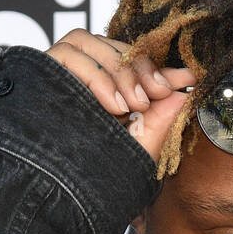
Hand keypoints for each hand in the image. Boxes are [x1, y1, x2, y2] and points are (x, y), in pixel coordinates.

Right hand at [46, 29, 195, 162]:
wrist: (62, 192)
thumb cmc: (101, 173)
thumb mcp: (140, 144)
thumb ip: (162, 118)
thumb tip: (184, 93)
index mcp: (106, 90)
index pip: (135, 63)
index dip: (161, 68)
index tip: (188, 77)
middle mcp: (84, 77)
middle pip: (114, 47)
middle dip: (140, 69)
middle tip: (154, 96)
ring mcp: (62, 72)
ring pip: (91, 42)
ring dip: (119, 71)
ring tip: (131, 107)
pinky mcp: (44, 71)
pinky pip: (70, 52)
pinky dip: (97, 75)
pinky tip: (112, 106)